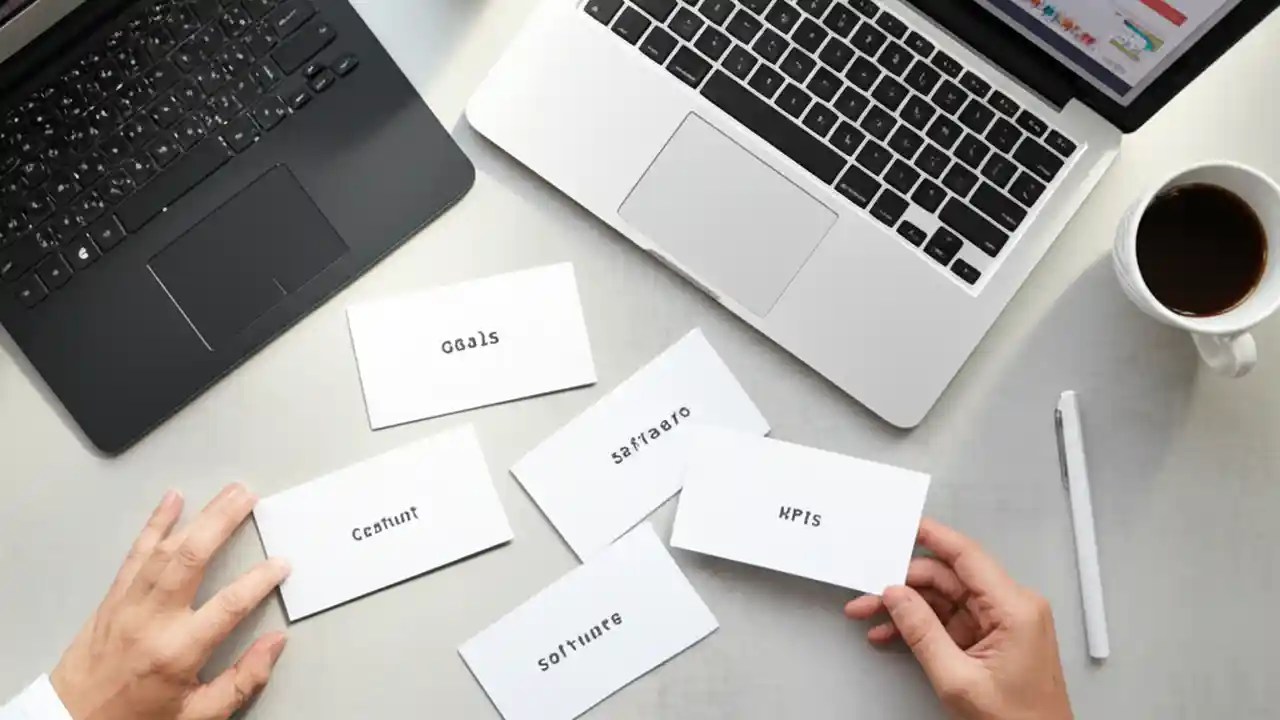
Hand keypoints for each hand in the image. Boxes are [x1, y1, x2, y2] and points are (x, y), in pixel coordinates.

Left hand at [50, 484, 290, 719]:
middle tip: (248, 498)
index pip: (229, 605)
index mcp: (178, 652)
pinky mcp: (113, 597)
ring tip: (226, 493)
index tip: (282, 564)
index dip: (260, 580)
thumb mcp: (197, 716)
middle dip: (223, 522)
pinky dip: (156, 523)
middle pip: (193, 558)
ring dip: (199, 515)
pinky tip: (172, 501)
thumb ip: (242, 682)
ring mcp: (129, 604)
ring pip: (167, 548)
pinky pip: (136, 552)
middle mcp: (152, 620)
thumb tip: (275, 645)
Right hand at [845, 519, 1071, 719]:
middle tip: (868, 595)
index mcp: (1015, 608)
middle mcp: (1013, 607)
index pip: (966, 556)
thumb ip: (922, 633)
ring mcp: (1003, 622)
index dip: (933, 536)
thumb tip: (897, 596)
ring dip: (907, 609)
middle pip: (948, 579)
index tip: (904, 524)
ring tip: (870, 617)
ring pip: (945, 600)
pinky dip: (922, 627)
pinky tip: (892, 636)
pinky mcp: (993, 638)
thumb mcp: (958, 679)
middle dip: (904, 586)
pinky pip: (951, 621)